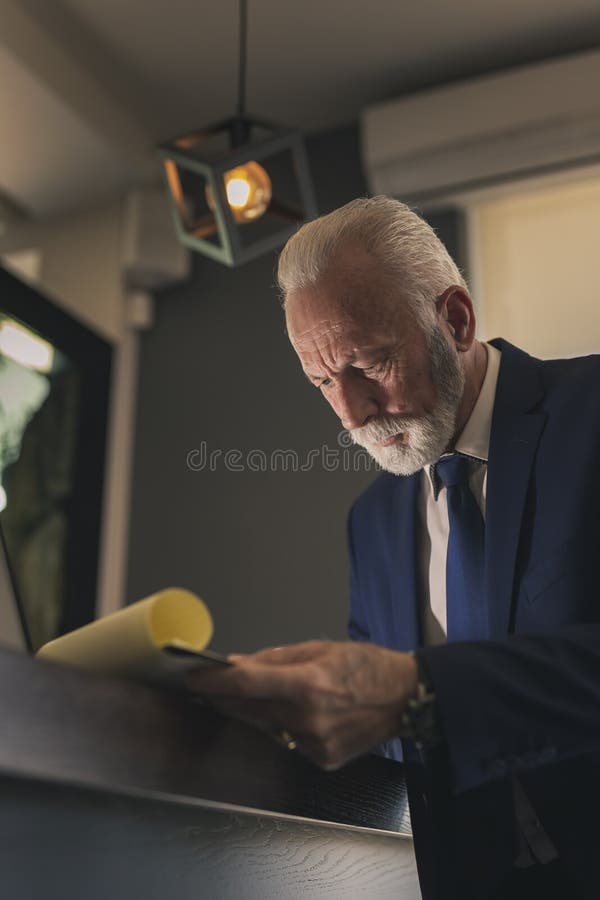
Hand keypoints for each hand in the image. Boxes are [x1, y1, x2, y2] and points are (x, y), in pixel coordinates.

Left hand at [186, 641, 417, 769]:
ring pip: (268, 728)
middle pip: (249, 710)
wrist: (404, 697)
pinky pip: (289, 741)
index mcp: (306, 683)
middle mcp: (307, 718)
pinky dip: (287, 727)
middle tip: (212, 688)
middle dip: (227, 699)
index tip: (192, 678)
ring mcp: (314, 744)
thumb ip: (273, 658)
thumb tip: (236, 665)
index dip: (214, 682)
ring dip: (260, 712)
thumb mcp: (318, 648)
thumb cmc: (363, 665)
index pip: (245, 684)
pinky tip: (304, 715)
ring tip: (273, 695)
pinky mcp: (322, 760)